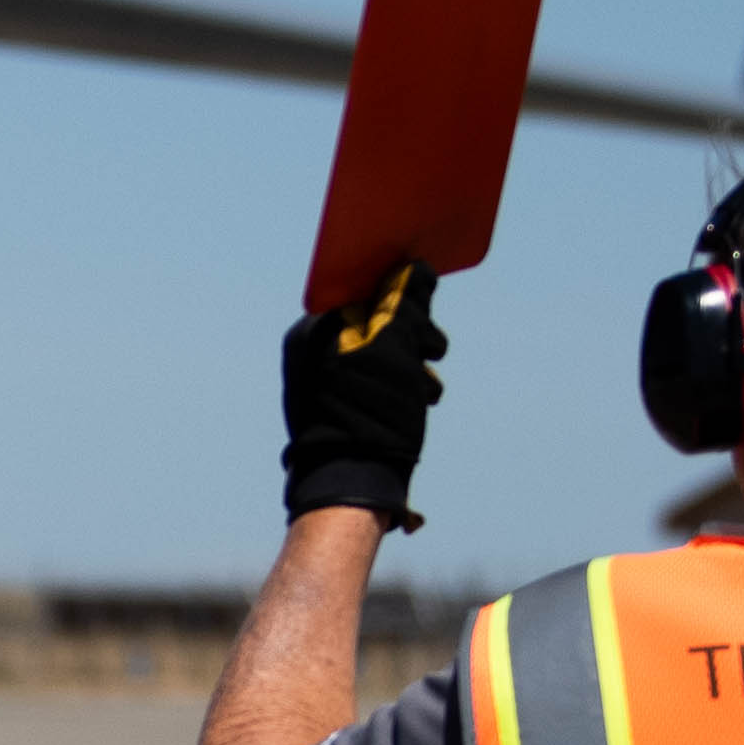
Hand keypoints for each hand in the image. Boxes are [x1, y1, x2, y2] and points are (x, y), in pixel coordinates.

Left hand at [282, 257, 442, 529]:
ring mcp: (327, 383)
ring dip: (415, 365)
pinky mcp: (345, 409)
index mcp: (314, 330)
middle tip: (429, 349)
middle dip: (413, 335)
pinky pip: (381, 383)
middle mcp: (314, 354)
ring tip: (425, 388)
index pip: (361, 290)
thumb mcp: (395, 342)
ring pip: (386, 355)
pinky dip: (404, 388)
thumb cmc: (373, 405)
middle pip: (377, 322)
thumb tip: (412, 267)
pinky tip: (419, 403)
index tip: (425, 303)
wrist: (356, 477)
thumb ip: (403, 301)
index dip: (399, 293)